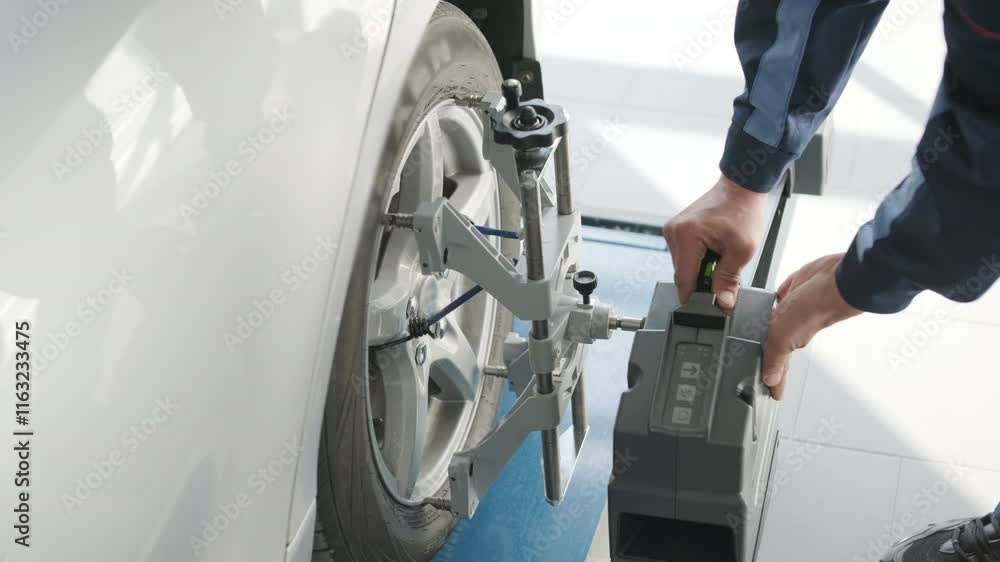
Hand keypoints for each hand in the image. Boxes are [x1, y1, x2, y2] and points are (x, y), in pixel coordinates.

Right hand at [663, 175, 767, 310]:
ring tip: (720, 254)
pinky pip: (684, 255)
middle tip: (724, 270)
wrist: (740, 188)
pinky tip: (713, 248)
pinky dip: (698, 258)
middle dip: (702, 280)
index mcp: (687, 235)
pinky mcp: (676, 229)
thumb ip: (729, 279)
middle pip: (683, 274)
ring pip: (683, 266)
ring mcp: (672, 229)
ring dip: (700, 268)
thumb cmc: (743, 212)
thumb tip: (723, 303)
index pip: (684, 280)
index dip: (696, 296)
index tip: (708, 306)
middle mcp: (674, 231)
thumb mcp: (742, 251)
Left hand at [762, 253, 861, 398]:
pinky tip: (768, 304)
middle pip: (775, 346)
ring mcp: (793, 311)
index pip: (779, 368)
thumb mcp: (784, 336)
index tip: (771, 394)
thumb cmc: (816, 309)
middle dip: (767, 355)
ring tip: (756, 336)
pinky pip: (780, 301)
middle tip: (759, 366)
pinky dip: (773, 304)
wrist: (834, 281)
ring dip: (767, 329)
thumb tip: (770, 379)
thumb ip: (775, 357)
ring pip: (776, 324)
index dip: (774, 381)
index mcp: (790, 343)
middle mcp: (792, 329)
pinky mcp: (794, 293)